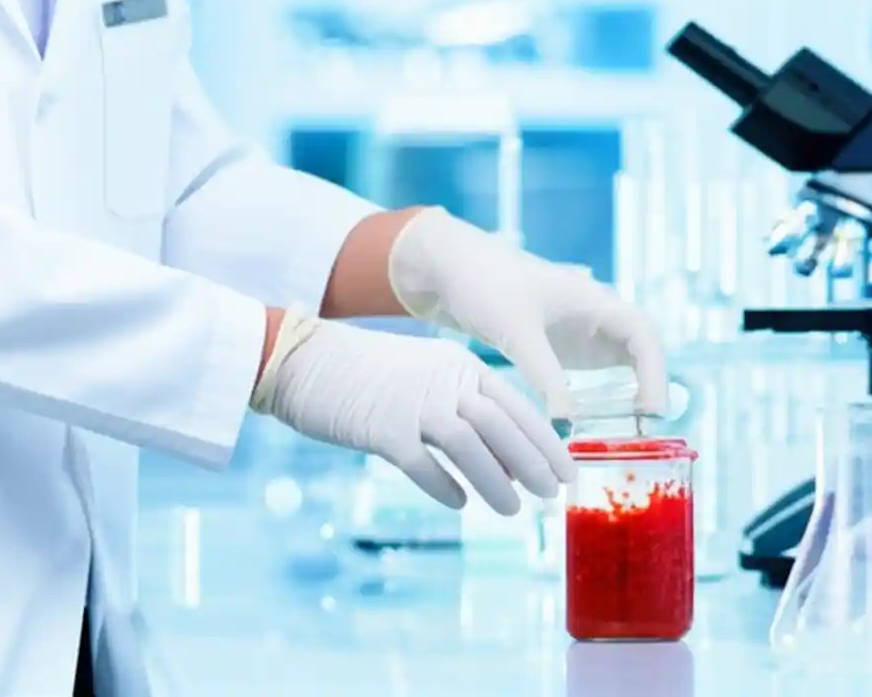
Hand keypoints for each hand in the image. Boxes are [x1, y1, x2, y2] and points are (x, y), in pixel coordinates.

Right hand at [251, 309, 574, 514]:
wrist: (305, 360)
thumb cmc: (367, 374)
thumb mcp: (424, 373)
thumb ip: (461, 404)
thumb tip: (503, 456)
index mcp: (459, 366)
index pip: (517, 406)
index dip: (546, 441)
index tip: (567, 469)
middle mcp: (443, 382)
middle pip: (503, 426)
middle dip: (534, 464)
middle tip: (553, 495)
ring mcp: (413, 404)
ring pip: (471, 447)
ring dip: (496, 483)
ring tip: (513, 511)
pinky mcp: (383, 429)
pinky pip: (423, 465)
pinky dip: (444, 487)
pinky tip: (458, 504)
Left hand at [389, 208, 666, 418]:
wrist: (449, 270)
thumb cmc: (486, 285)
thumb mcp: (517, 332)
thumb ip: (545, 376)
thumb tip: (568, 424)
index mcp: (592, 299)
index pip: (642, 334)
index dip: (654, 371)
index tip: (652, 408)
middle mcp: (593, 314)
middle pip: (639, 350)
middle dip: (650, 385)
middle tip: (647, 426)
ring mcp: (578, 331)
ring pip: (619, 364)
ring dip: (630, 392)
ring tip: (630, 431)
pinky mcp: (558, 346)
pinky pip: (590, 374)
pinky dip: (599, 397)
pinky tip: (593, 423)